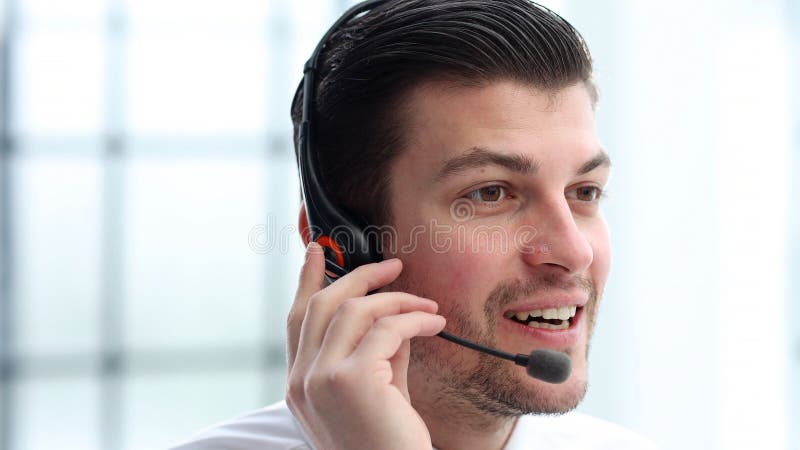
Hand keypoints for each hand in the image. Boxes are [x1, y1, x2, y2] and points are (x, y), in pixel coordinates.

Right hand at [285, 242, 445, 449]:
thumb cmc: (388, 441)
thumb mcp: (373, 390)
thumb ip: (374, 352)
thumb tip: (391, 315)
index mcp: (300, 384)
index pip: (295, 319)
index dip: (306, 280)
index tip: (317, 251)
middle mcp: (302, 380)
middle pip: (321, 304)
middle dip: (360, 276)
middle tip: (392, 266)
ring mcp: (321, 379)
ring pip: (354, 310)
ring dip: (397, 298)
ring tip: (426, 305)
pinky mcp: (350, 380)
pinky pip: (386, 329)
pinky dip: (414, 320)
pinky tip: (434, 324)